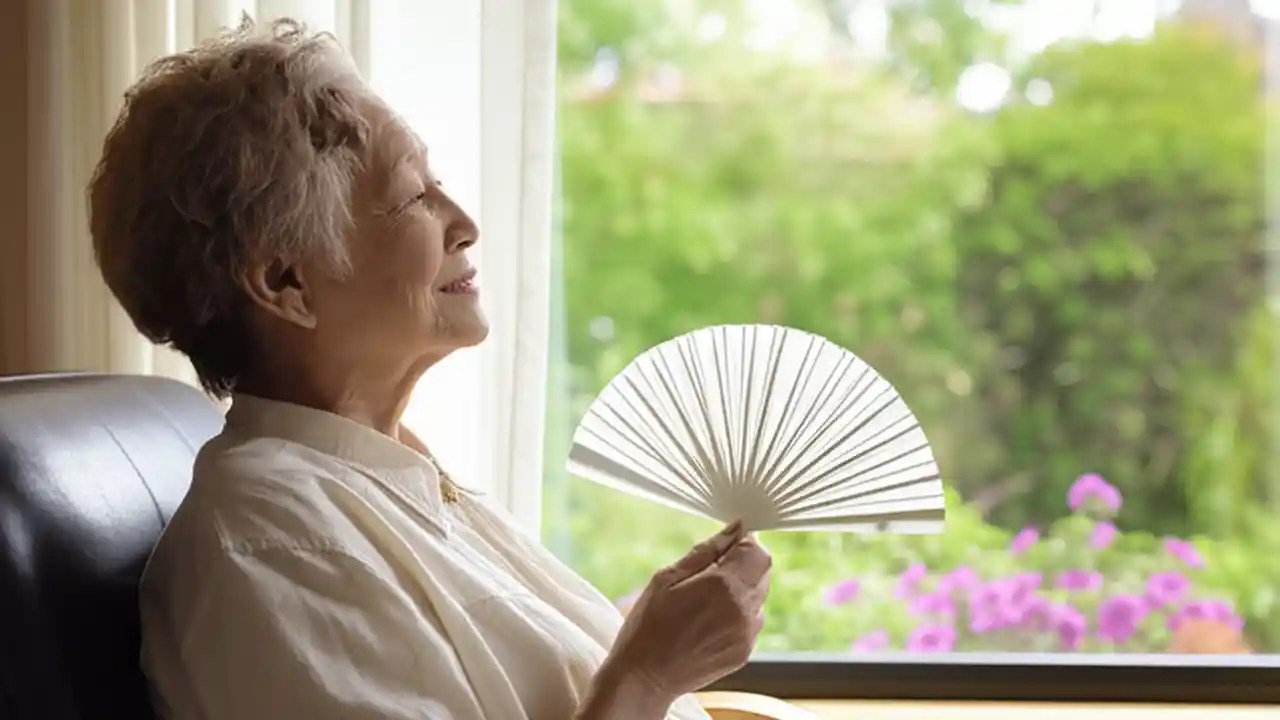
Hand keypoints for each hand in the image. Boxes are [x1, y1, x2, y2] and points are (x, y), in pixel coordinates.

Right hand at [594, 520, 771, 711]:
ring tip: (704, 600)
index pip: (757, 551)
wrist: (644, 677)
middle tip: (710, 571)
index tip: (725, 544)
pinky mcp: (745, 652)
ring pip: (758, 596)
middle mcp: (743, 610)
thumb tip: (735, 529)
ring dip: (741, 589)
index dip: (744, 542)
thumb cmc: (648, 623)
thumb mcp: (667, 577)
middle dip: (743, 563)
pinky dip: (737, 613)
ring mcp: (747, 634)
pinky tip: (707, 621)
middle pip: (763, 571)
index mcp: (723, 586)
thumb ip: (706, 551)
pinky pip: (751, 621)